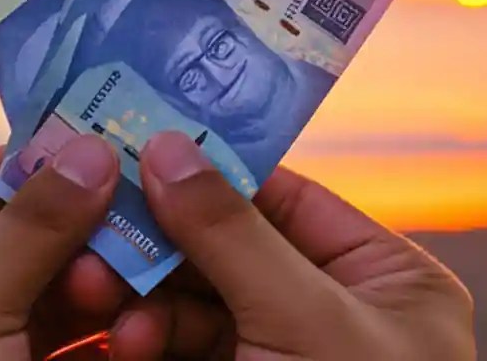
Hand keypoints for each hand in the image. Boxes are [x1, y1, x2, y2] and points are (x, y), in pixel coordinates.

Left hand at [0, 136, 126, 359]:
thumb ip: (28, 228)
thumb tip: (88, 149)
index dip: (32, 166)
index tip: (104, 146)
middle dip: (71, 236)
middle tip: (134, 219)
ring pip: (28, 295)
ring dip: (87, 287)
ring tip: (136, 275)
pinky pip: (40, 347)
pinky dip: (87, 337)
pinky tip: (131, 324)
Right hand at [107, 131, 474, 359]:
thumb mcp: (304, 323)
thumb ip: (236, 235)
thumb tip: (168, 147)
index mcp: (386, 278)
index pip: (286, 198)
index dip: (210, 170)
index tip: (134, 146)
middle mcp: (337, 310)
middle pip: (231, 248)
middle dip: (164, 247)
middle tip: (100, 239)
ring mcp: (285, 357)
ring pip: (198, 304)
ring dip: (147, 303)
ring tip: (109, 312)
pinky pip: (185, 352)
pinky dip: (150, 344)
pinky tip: (123, 347)